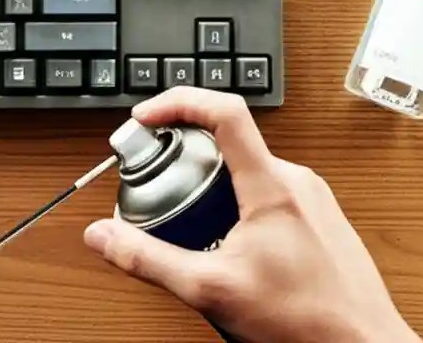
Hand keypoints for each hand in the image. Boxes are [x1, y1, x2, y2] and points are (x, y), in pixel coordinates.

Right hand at [82, 88, 419, 342]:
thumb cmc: (308, 321)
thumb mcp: (211, 290)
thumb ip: (149, 259)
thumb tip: (104, 235)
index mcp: (273, 185)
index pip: (224, 111)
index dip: (178, 102)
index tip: (147, 117)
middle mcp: (297, 181)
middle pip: (227, 141)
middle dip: (184, 156)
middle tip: (157, 181)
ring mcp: (311, 198)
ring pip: (246, 168)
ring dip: (211, 184)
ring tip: (191, 222)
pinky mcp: (318, 217)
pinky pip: (267, 192)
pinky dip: (235, 203)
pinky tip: (226, 243)